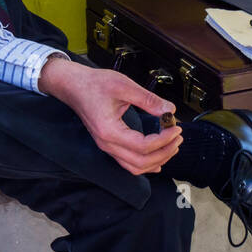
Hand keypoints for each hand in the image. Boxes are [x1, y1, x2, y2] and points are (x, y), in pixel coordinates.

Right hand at [37, 57, 182, 174]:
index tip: (176, 128)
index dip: (164, 140)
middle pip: (141, 162)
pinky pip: (129, 162)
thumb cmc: (94, 84)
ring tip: (172, 145)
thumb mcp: (124, 86)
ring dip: (157, 159)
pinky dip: (146, 163)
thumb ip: (148, 100)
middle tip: (178, 137)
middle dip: (164, 152)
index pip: (143, 146)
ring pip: (135, 167)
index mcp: (109, 131)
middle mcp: (107, 144)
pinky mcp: (109, 144)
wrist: (73, 86)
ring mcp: (107, 147)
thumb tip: (170, 110)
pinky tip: (159, 157)